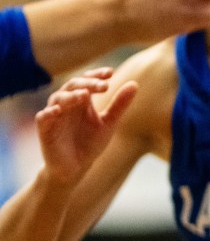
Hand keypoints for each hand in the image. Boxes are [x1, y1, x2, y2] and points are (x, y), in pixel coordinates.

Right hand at [35, 69, 137, 184]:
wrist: (76, 168)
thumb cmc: (91, 142)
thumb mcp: (109, 123)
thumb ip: (119, 105)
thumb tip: (135, 84)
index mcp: (82, 99)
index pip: (87, 80)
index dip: (96, 75)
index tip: (110, 73)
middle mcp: (67, 103)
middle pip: (74, 85)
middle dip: (88, 83)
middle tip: (103, 85)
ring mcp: (55, 114)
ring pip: (58, 98)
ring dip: (71, 96)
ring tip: (85, 95)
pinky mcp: (45, 129)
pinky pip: (43, 117)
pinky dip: (49, 113)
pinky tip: (57, 111)